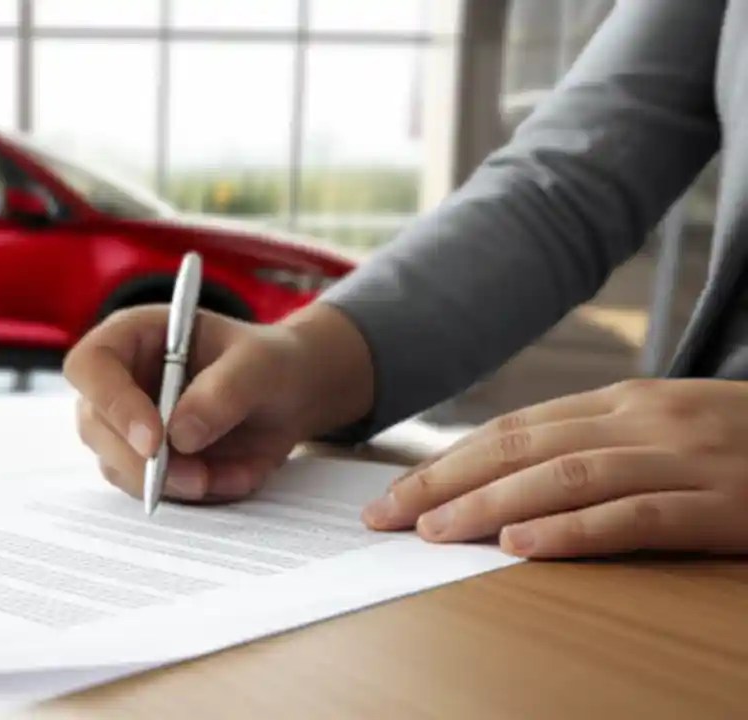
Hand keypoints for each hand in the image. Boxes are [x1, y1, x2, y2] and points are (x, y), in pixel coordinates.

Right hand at [64, 303, 372, 502]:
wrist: (286, 395)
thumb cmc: (267, 363)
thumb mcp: (259, 365)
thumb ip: (224, 391)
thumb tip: (181, 436)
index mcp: (133, 336)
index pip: (91, 365)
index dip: (112, 402)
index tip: (155, 440)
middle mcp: (118, 381)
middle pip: (94, 426)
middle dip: (142, 461)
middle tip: (197, 478)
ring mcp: (125, 426)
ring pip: (117, 466)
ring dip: (169, 484)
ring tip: (223, 476)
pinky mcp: (144, 463)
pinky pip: (151, 490)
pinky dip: (190, 494)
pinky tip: (228, 476)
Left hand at [362, 379, 747, 557]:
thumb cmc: (744, 442)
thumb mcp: (666, 427)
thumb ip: (596, 441)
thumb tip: (509, 472)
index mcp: (624, 401)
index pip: (513, 430)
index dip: (447, 461)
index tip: (393, 493)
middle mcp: (643, 419)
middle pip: (521, 448)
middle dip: (443, 482)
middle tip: (385, 517)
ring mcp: (684, 459)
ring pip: (565, 477)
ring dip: (488, 505)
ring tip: (432, 532)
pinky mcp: (723, 505)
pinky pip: (634, 516)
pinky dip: (572, 532)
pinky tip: (520, 548)